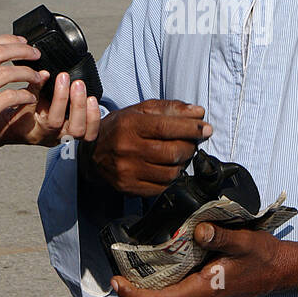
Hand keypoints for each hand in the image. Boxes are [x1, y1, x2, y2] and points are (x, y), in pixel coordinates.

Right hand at [0, 71, 100, 147]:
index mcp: (41, 130)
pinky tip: (93, 102)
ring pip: (86, 133)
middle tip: (78, 83)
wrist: (19, 131)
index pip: (55, 118)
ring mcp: (68, 137)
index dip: (61, 97)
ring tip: (90, 95)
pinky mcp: (76, 134)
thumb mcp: (23, 101)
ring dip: (91, 113)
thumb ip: (35, 88)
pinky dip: (95, 119)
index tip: (63, 76)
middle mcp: (57, 137)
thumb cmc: (21, 115)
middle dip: (79, 105)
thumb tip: (46, 73)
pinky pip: (91, 133)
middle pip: (75, 128)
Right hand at [85, 99, 211, 196]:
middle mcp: (127, 149)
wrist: (92, 154)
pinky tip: (168, 167)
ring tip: (179, 155)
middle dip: (190, 147)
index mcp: (130, 125)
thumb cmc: (121, 128)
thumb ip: (171, 109)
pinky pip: (162, 187)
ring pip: (171, 172)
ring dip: (182, 163)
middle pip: (172, 152)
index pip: (166, 127)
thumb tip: (198, 113)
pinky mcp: (129, 187)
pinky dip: (172, 178)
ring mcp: (127, 171)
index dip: (191, 128)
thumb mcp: (141, 111)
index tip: (206, 129)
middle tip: (192, 142)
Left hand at [111, 222, 297, 296]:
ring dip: (144, 294)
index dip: (133, 295)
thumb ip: (220, 236)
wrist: (282, 272)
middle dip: (132, 295)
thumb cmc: (263, 256)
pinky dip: (158, 291)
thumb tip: (199, 230)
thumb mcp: (244, 241)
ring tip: (130, 269)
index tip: (115, 281)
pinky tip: (155, 269)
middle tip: (117, 272)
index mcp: (203, 292)